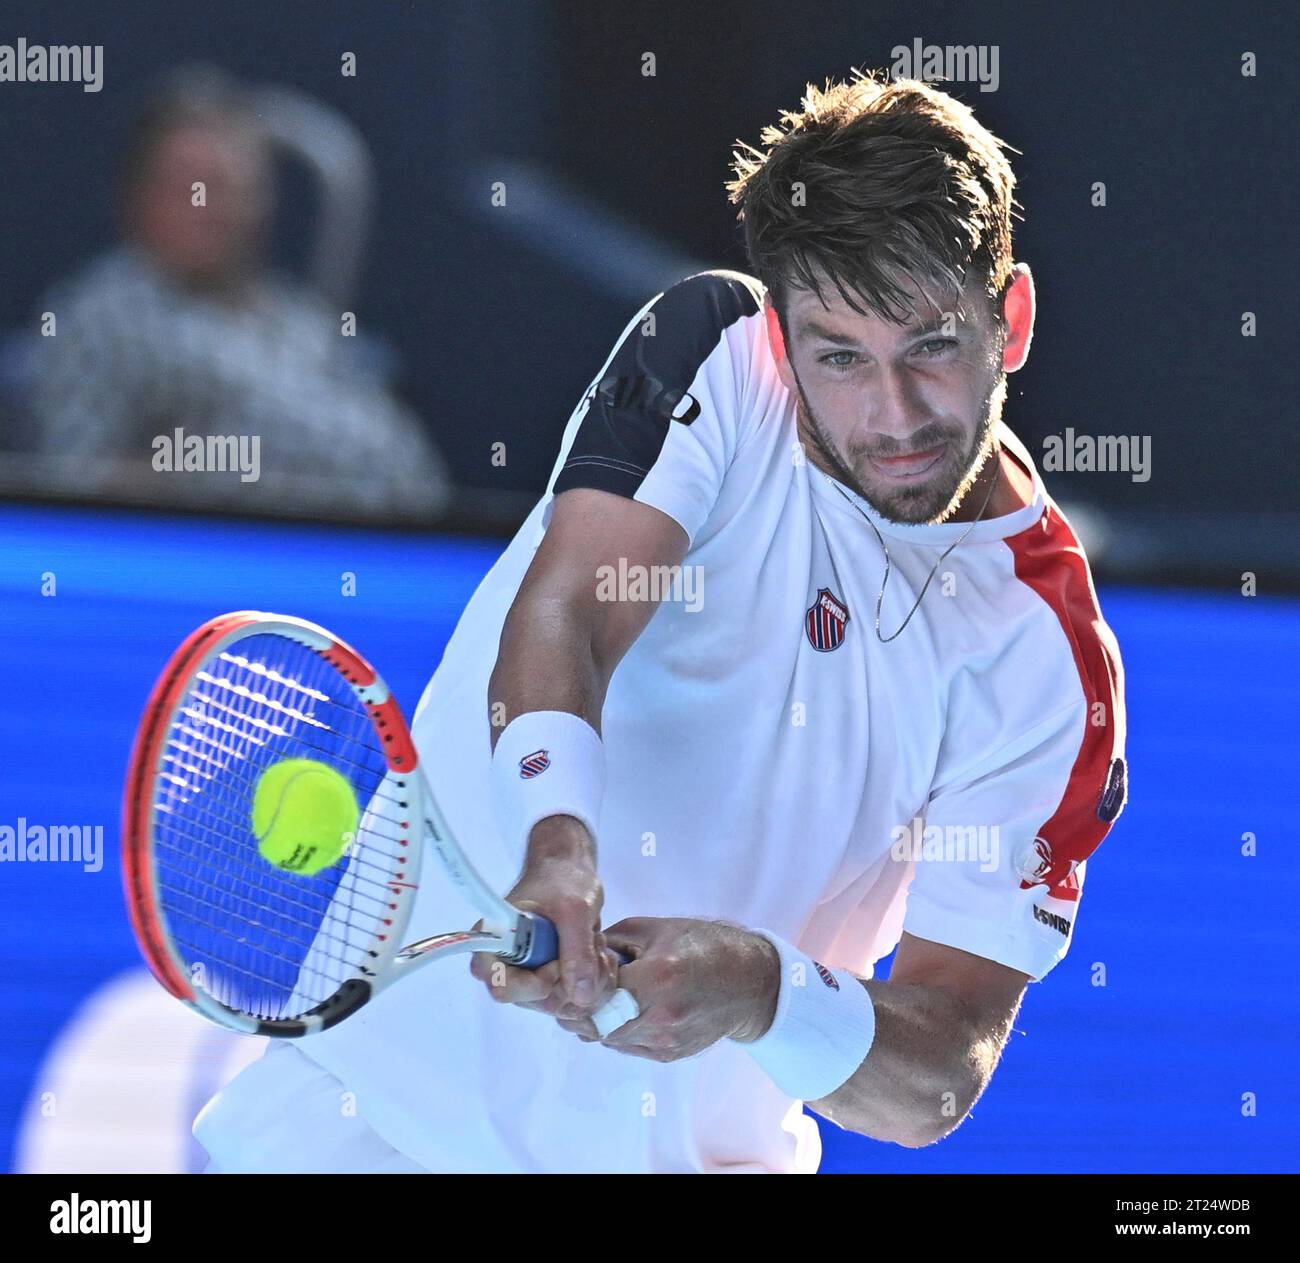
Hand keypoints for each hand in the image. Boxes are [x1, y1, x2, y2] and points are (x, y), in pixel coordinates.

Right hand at [468, 816, 619, 1020]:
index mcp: (493, 946)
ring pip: (565, 1004)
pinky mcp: (554, 982)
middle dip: (575, 978)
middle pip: (541, 1002)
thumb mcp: (574, 909)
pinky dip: (597, 981)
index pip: (503, 988)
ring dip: (592, 977)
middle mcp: (509, 969)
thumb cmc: (563, 880)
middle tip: (591, 944)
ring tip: (595, 942)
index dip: (536, 984)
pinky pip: (578, 1000)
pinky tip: (600, 954)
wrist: (571, 871)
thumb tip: (581, 995)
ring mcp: (532, 979)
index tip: (559, 960)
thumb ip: (577, 948)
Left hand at [555, 917, 779, 1061]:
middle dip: (575, 1008)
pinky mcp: (669, 1055)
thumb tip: (574, 956)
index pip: (593, 993)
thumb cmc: (703, 945)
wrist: (749, 983)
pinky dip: (615, 1030)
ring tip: (593, 997)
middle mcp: (661, 1015)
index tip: (559, 978)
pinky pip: (626, 1046)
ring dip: (593, 1020)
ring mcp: (666, 1041)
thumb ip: (610, 944)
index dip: (570, 988)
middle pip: (595, 1023)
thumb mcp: (653, 929)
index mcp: (657, 976)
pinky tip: (619, 1009)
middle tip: (564, 991)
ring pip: (607, 1039)